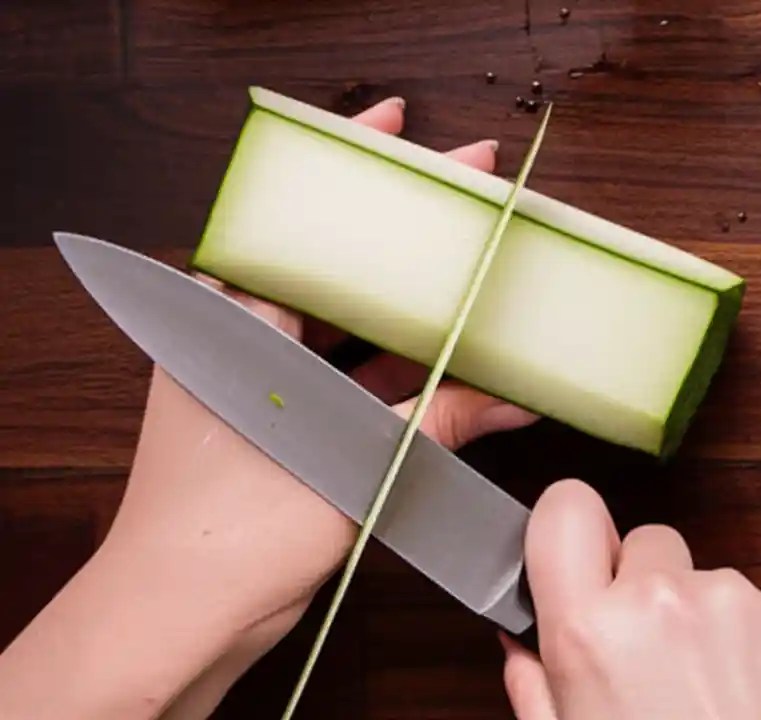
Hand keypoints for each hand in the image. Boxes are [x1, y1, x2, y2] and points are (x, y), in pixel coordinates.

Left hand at [0, 96, 537, 719]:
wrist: (176, 619)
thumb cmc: (230, 531)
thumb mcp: (347, 464)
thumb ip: (436, 423)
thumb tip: (513, 398)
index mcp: (228, 322)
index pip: (298, 220)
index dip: (349, 168)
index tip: (398, 125)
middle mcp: (238, 341)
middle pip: (328, 266)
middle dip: (394, 235)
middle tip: (459, 198)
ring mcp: (258, 385)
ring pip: (341, 328)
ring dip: (404, 313)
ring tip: (469, 280)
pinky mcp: (280, 428)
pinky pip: (346, 383)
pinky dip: (396, 379)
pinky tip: (457, 375)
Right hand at [500, 480, 760, 719]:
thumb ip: (535, 687)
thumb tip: (518, 641)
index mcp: (590, 631)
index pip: (564, 507)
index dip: (565, 528)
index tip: (573, 561)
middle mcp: (662, 598)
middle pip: (642, 541)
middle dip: (639, 585)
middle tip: (645, 655)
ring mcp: (732, 600)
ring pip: (700, 578)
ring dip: (696, 617)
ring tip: (704, 695)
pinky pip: (752, 604)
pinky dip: (746, 639)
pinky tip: (744, 698)